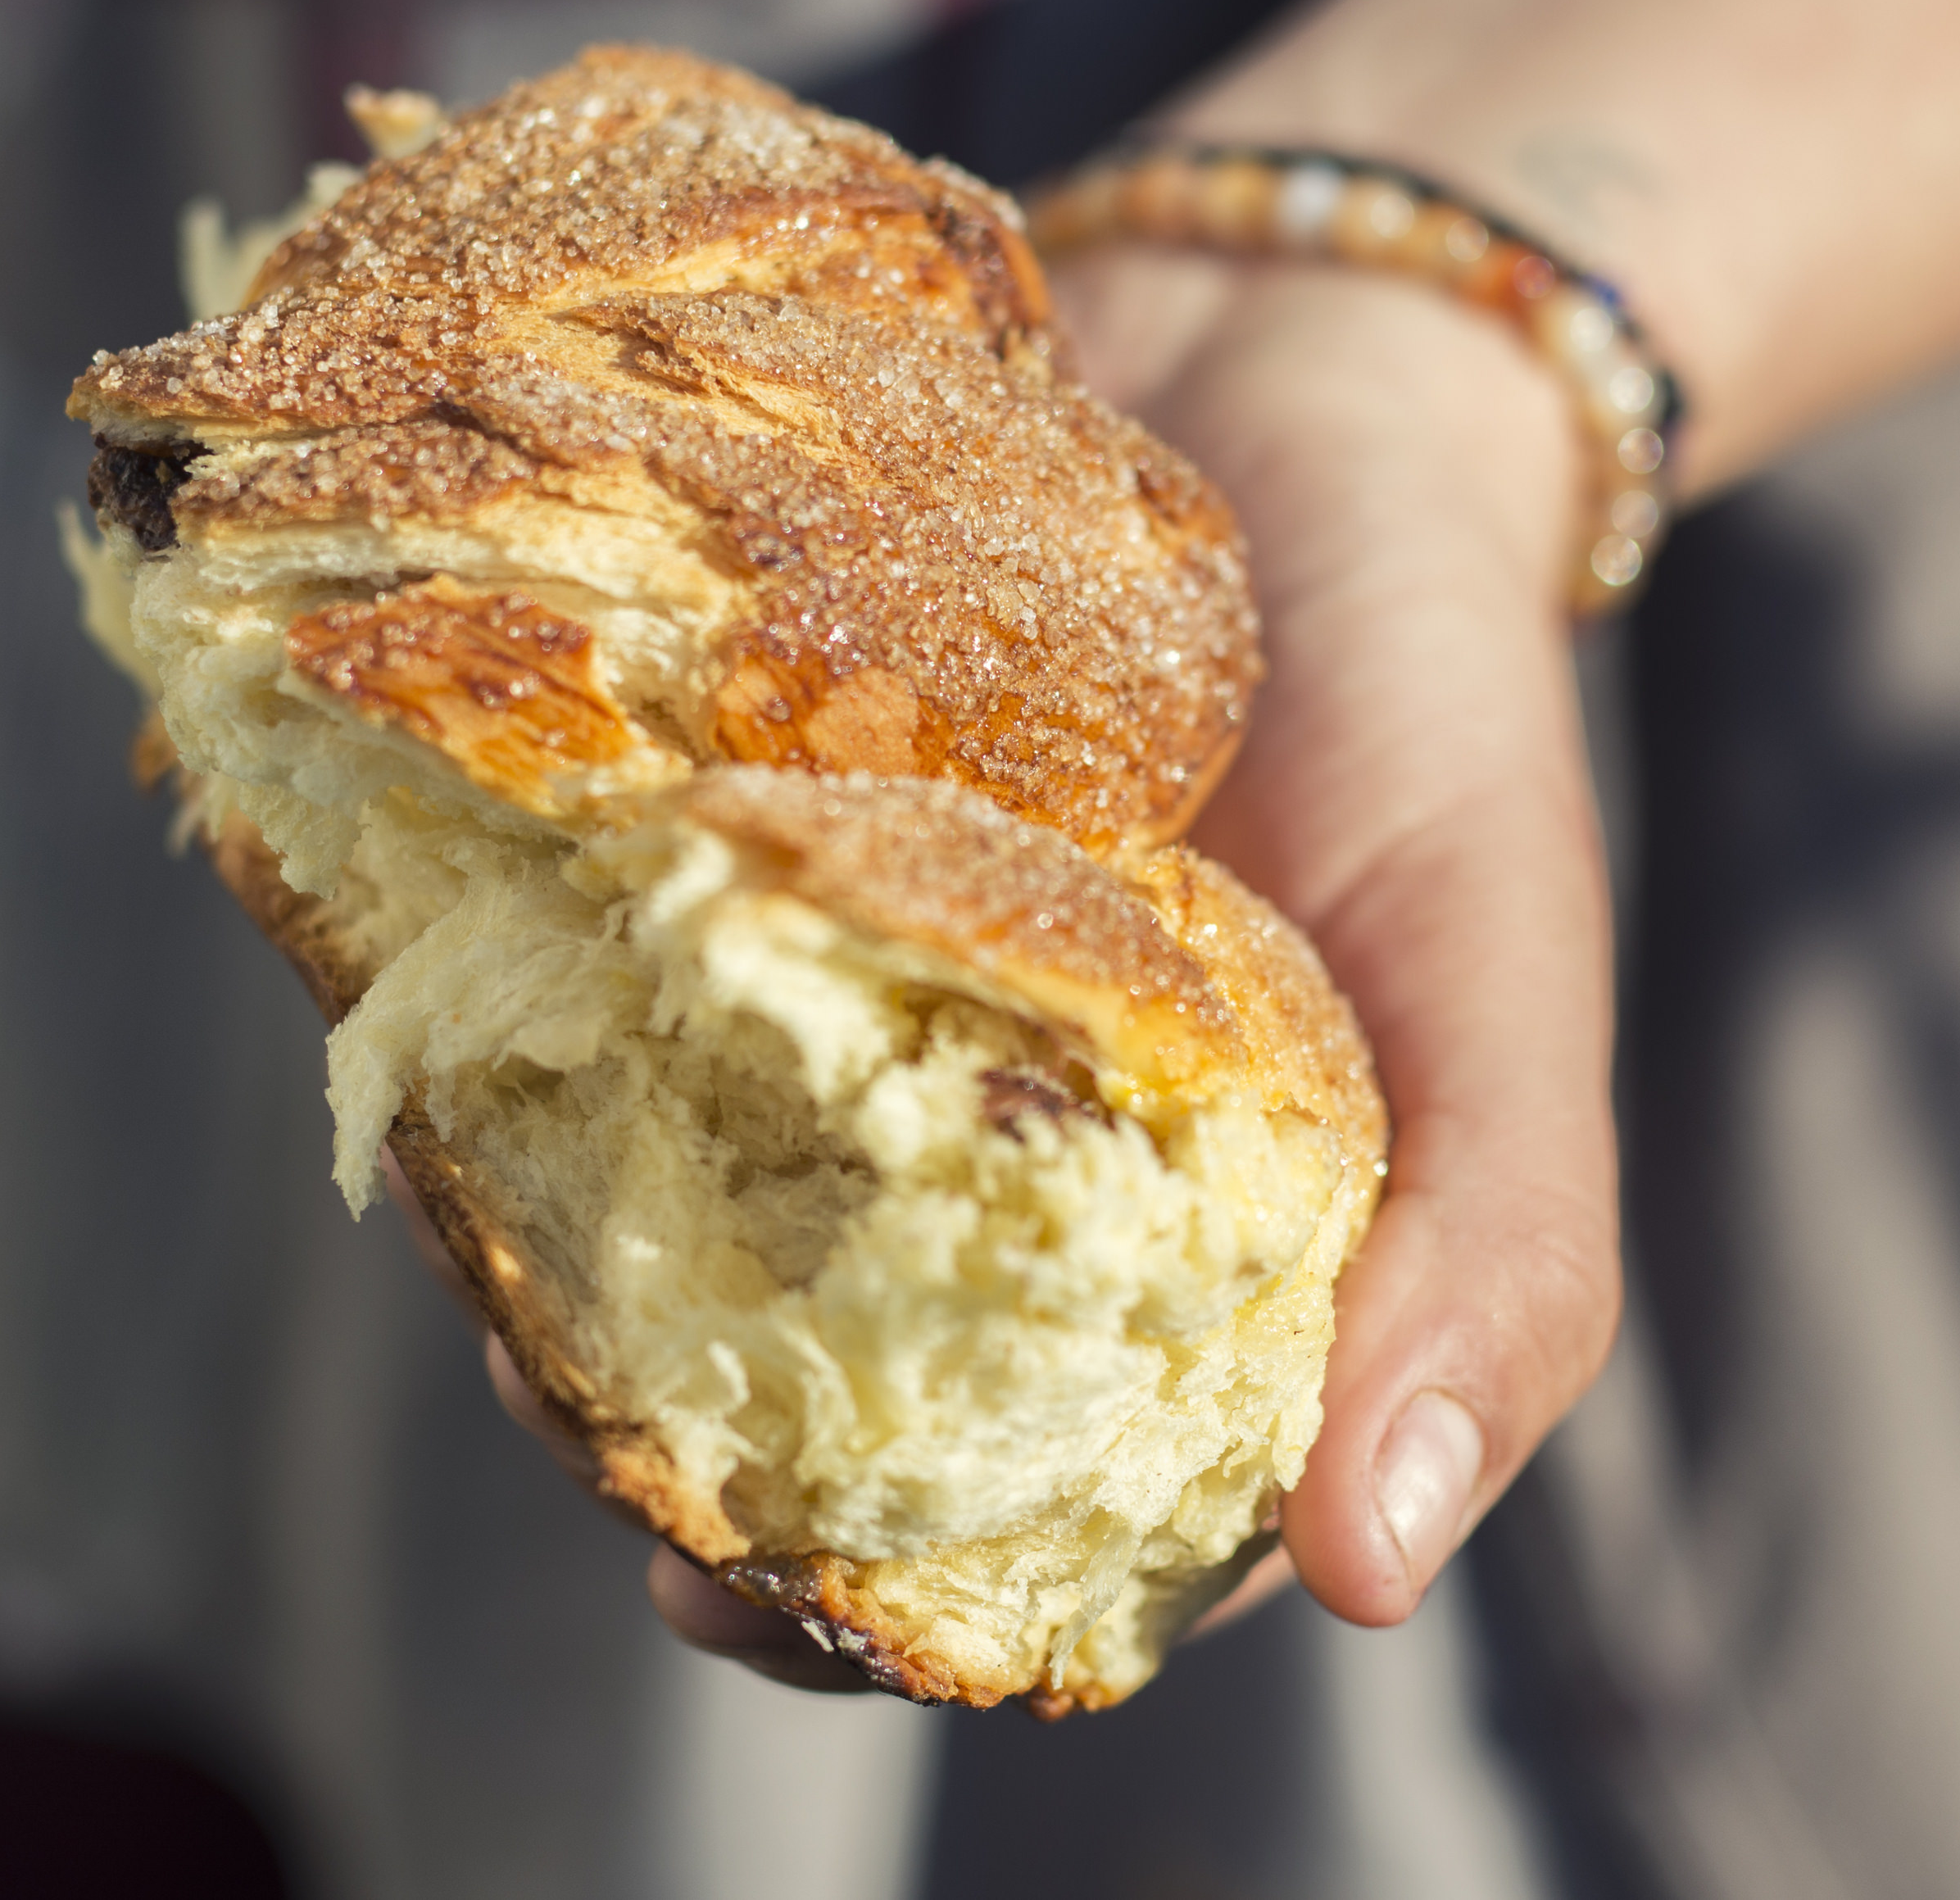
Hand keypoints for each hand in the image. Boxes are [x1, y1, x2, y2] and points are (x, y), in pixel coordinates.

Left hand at [405, 257, 1623, 1676]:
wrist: (1291, 366)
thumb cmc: (1431, 701)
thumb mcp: (1500, 974)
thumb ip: (1487, 1261)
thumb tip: (1363, 1577)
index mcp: (1163, 1250)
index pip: (1014, 1506)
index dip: (879, 1589)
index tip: (737, 1593)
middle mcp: (975, 1154)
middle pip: (797, 1377)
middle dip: (672, 1436)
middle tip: (573, 1415)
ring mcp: (834, 1000)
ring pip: (661, 1199)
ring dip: (560, 1245)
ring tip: (486, 1229)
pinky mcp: (730, 852)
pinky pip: (596, 971)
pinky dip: (527, 1004)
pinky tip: (459, 1005)